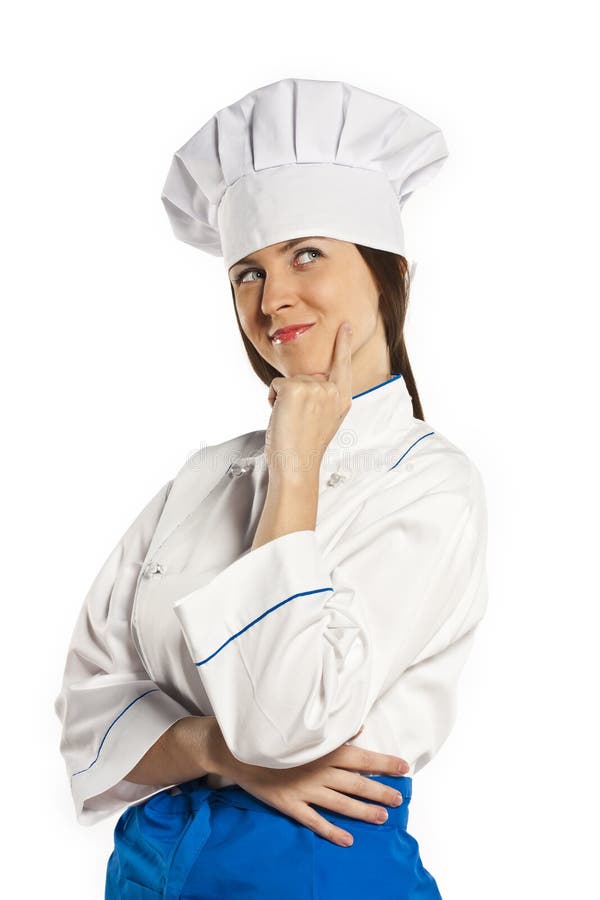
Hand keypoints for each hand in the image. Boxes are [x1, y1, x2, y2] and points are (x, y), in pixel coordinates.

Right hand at [205, 722, 409, 847]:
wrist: (237, 749)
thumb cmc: (273, 734)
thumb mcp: (304, 729)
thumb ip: (334, 733)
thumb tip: (359, 729)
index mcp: (325, 750)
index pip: (363, 758)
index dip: (385, 763)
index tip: (405, 767)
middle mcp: (319, 771)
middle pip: (357, 784)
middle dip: (381, 791)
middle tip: (398, 798)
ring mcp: (305, 790)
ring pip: (342, 804)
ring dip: (364, 812)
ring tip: (383, 818)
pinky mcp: (289, 805)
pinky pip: (315, 821)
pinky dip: (332, 831)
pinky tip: (348, 840)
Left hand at [265, 321, 352, 482]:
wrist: (296, 464)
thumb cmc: (305, 448)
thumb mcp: (324, 420)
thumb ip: (324, 398)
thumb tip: (311, 384)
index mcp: (342, 399)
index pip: (343, 365)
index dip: (343, 343)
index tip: (345, 325)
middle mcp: (332, 391)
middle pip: (306, 376)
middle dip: (294, 393)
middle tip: (298, 420)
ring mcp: (315, 388)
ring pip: (290, 381)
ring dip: (283, 398)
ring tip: (290, 421)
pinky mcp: (295, 388)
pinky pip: (276, 384)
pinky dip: (272, 399)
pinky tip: (281, 416)